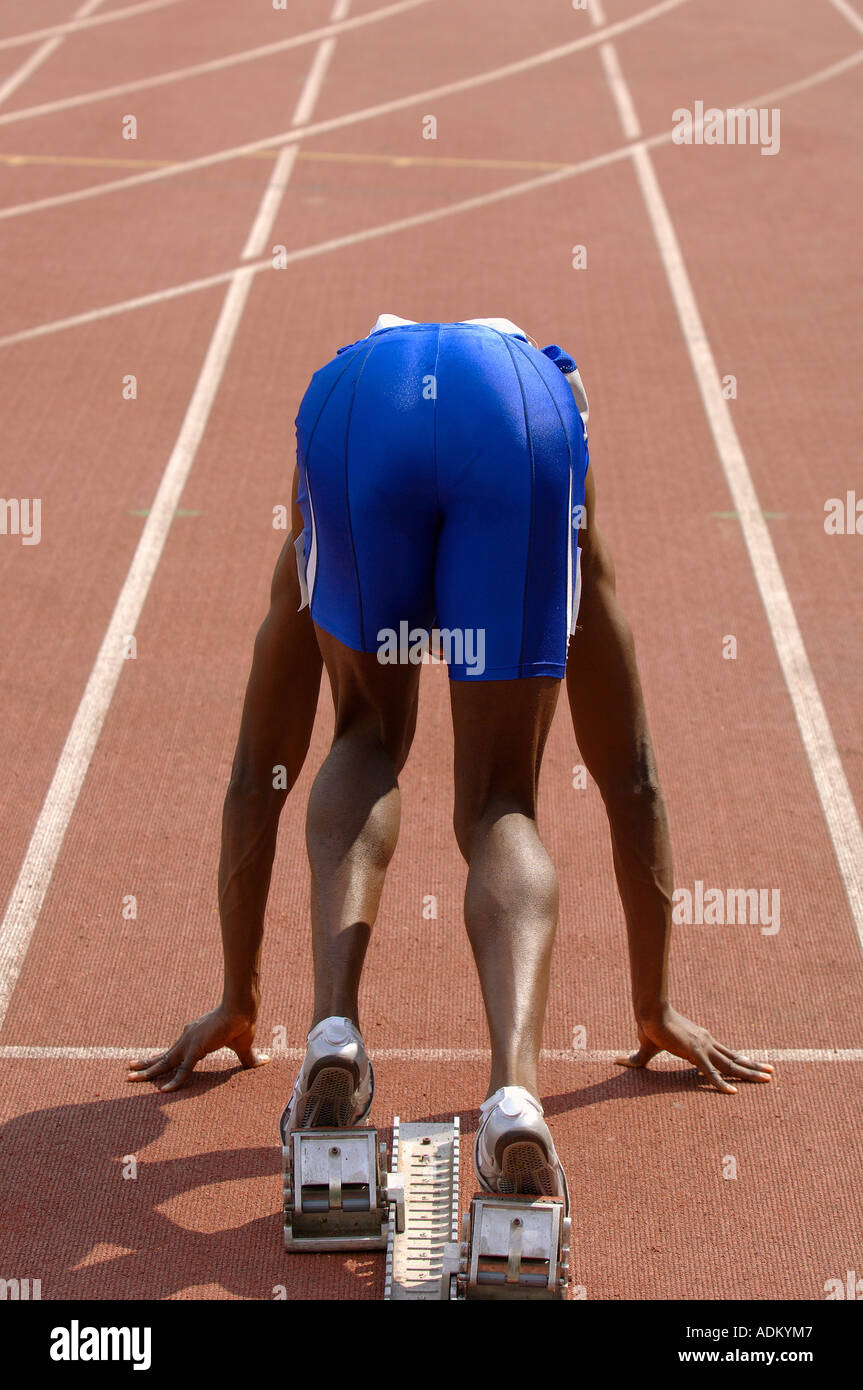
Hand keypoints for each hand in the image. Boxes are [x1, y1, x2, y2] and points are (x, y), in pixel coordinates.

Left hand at [126, 1007, 268, 1091]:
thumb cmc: (243, 1023)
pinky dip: (173, 1081)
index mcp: (195, 1038)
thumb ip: (250, 1059)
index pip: (175, 1053)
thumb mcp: (244, 1047)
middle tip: (129, 1071)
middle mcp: (187, 1039)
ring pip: (164, 1063)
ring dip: (147, 1071)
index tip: (149, 1063)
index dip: (162, 1060)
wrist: (243, 1008)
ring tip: (129, 1077)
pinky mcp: (196, 1049)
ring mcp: (189, 1044)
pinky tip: (163, 1091)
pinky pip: (183, 1070)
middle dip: (146, 1065)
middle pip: (163, 1057)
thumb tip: (265, 1062)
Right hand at [616, 1005, 773, 1092]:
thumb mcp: (646, 1048)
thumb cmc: (649, 1026)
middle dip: (754, 1067)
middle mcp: (707, 1043)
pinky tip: (732, 1092)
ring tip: (768, 1078)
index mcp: (701, 1041)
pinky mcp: (695, 1053)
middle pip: (735, 1059)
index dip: (740, 1061)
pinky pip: (711, 1073)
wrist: (649, 1013)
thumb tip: (620, 1062)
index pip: (725, 1054)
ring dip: (750, 1073)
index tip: (754, 1065)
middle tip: (771, 1073)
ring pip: (731, 1065)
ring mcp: (703, 1048)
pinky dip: (721, 1083)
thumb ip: (638, 1059)